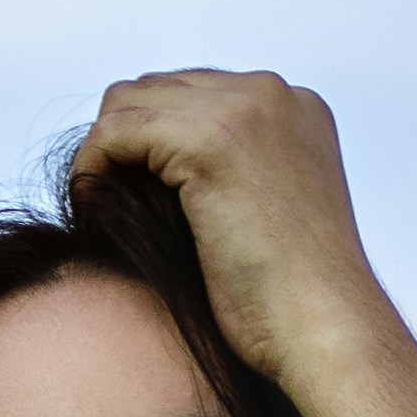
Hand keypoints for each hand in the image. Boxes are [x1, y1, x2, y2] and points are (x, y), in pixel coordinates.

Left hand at [73, 68, 399, 393]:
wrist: (324, 327)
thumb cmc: (291, 300)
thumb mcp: (267, 213)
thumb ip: (230, 174)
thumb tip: (151, 171)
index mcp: (294, 108)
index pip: (192, 93)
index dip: (150, 138)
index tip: (127, 188)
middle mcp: (273, 94)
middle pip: (155, 89)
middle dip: (122, 140)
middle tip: (105, 198)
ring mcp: (245, 108)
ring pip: (128, 105)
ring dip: (102, 153)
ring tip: (99, 207)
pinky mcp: (210, 139)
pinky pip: (114, 133)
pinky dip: (92, 168)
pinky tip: (93, 210)